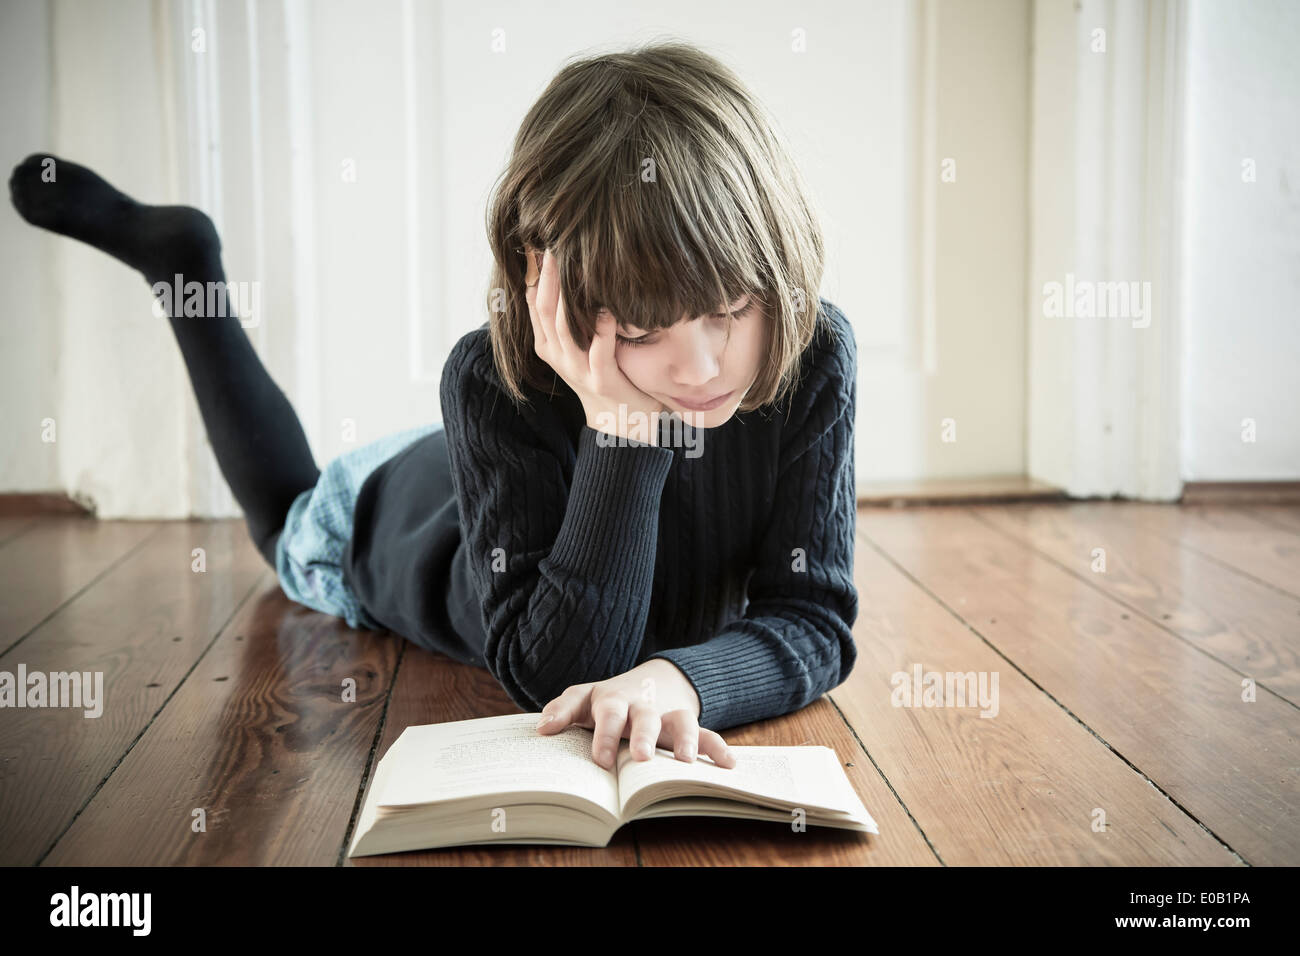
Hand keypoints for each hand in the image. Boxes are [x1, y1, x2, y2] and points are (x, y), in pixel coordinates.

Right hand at [523, 245, 666, 442]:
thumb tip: (573, 270)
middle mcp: (557, 355)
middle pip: (545, 308)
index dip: (536, 271)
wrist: (621, 423)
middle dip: (549, 274)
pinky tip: (606, 308)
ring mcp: (577, 370)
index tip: (542, 240)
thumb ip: (573, 315)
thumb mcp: (581, 344)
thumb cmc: (606, 374)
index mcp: (548, 344)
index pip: (534, 301)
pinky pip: (598, 352)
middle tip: (557, 242)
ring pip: (564, 327)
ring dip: (570, 295)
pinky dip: (601, 330)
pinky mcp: (601, 381)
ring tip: (576, 264)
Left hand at [534, 659, 737, 771]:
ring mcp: (667, 715)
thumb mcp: (584, 696)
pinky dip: (718, 748)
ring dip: (685, 740)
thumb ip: (563, 708)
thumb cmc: (608, 698)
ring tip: (687, 761)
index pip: (608, 713)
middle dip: (643, 736)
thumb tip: (541, 728)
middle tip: (642, 757)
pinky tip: (729, 764)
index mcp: (613, 700)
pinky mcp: (687, 725)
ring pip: (680, 722)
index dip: (605, 735)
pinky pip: (707, 733)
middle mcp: (642, 706)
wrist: (650, 681)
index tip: (602, 760)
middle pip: (644, 717)